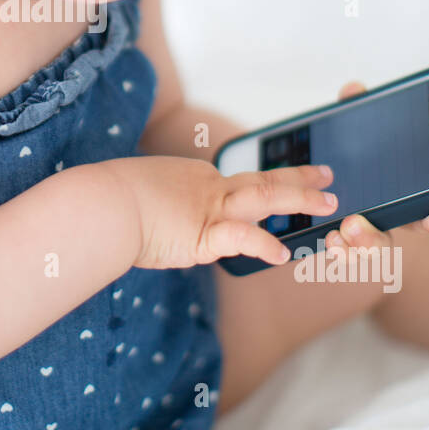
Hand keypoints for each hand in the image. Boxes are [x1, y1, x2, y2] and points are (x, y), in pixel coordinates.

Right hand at [107, 155, 337, 270]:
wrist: (100, 203)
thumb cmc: (108, 199)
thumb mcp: (140, 192)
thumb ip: (159, 204)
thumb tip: (155, 216)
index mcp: (196, 179)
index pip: (240, 183)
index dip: (270, 182)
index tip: (289, 180)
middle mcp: (209, 188)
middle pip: (264, 179)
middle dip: (299, 179)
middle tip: (327, 176)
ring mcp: (208, 210)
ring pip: (265, 198)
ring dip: (300, 200)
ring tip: (328, 203)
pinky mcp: (202, 235)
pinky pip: (242, 238)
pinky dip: (265, 245)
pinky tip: (283, 254)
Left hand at [323, 81, 428, 258]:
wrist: (316, 181)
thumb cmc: (353, 154)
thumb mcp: (352, 128)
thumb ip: (357, 111)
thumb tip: (354, 90)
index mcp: (399, 193)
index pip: (423, 208)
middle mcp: (385, 217)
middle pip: (389, 239)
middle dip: (374, 238)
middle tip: (354, 224)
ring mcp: (363, 232)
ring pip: (367, 250)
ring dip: (354, 244)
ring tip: (337, 233)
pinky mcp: (340, 239)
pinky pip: (344, 254)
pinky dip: (339, 251)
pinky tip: (329, 241)